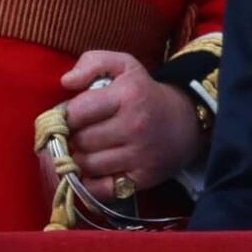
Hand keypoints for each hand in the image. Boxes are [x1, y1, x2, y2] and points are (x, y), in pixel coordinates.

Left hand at [43, 50, 203, 201]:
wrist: (186, 121)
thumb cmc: (145, 92)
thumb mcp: (124, 65)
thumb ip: (92, 62)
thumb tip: (66, 81)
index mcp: (127, 95)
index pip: (78, 112)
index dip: (64, 116)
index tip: (67, 117)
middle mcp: (134, 126)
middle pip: (80, 141)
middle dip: (71, 138)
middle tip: (75, 134)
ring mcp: (139, 155)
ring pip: (87, 165)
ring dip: (78, 159)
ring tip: (84, 150)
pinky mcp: (142, 178)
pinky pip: (101, 189)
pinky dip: (90, 183)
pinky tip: (92, 170)